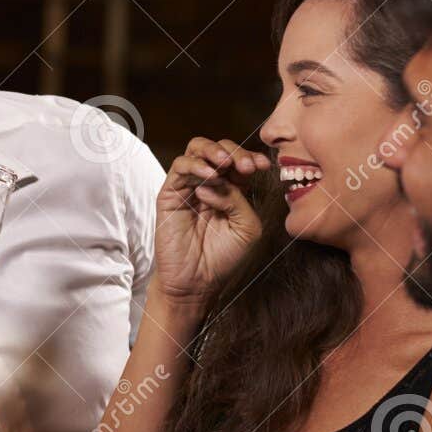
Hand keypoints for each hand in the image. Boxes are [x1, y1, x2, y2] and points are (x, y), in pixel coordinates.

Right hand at [152, 137, 270, 314]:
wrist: (197, 283)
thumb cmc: (223, 258)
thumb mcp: (247, 227)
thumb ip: (239, 199)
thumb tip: (218, 181)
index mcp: (231, 190)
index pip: (239, 161)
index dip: (250, 157)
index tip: (261, 166)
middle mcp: (210, 184)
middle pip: (218, 149)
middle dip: (234, 152)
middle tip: (245, 166)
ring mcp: (189, 187)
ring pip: (197, 149)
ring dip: (214, 151)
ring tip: (225, 165)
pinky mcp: (170, 193)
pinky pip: (180, 166)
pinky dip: (196, 165)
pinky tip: (209, 177)